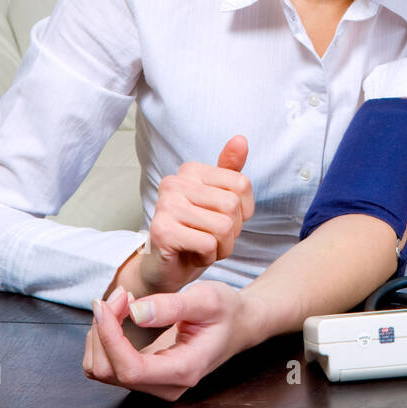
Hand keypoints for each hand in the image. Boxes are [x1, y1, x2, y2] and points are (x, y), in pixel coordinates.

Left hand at [84, 280, 261, 401]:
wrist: (237, 325)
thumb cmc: (226, 312)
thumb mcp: (207, 299)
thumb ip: (172, 306)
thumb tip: (136, 312)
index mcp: (183, 369)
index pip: (130, 368)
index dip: (110, 337)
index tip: (106, 304)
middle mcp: (165, 385)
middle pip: (109, 371)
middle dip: (104, 330)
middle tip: (121, 295)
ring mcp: (153, 384)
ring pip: (102, 369)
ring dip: (101, 333)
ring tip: (120, 302)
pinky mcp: (143, 376)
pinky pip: (106, 365)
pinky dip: (104, 339)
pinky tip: (118, 317)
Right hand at [130, 136, 254, 295]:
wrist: (165, 268)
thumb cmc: (195, 233)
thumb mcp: (218, 201)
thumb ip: (230, 172)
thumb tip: (241, 139)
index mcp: (191, 170)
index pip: (242, 184)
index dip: (244, 211)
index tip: (223, 219)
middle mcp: (175, 182)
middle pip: (233, 205)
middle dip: (232, 231)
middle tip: (212, 238)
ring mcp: (166, 205)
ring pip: (223, 226)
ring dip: (221, 247)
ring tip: (202, 247)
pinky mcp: (162, 231)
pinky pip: (208, 244)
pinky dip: (208, 256)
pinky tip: (192, 255)